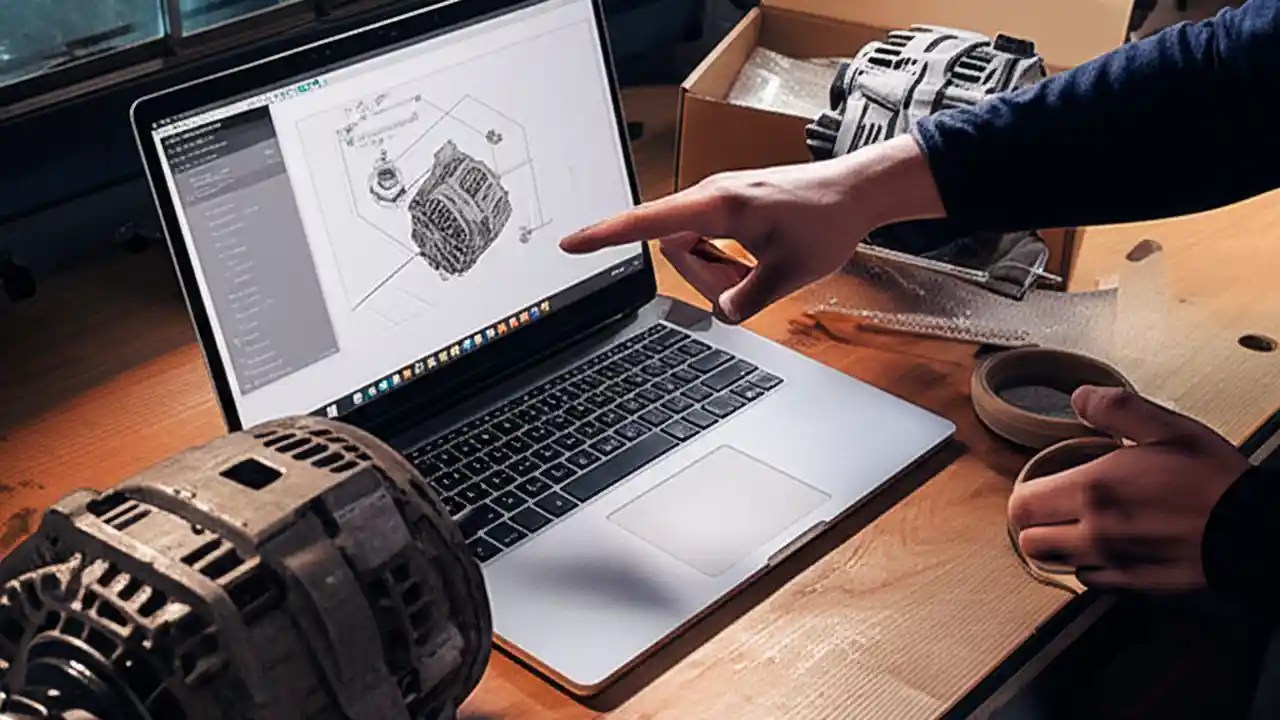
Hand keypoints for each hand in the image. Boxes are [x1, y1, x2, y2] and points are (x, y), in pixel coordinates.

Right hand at [559, 135, 944, 323]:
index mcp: (717, 205)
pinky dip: (727, 260)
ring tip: (764, 263)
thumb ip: (742, 302)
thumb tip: (718, 313)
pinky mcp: (729, 208)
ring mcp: (718, 201)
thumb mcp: (787, 276)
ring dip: (718, 269)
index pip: (647, 222)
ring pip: (691, 248)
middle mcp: (710, 197)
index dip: (606, 235)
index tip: (572, 244)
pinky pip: (709, 242)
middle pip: (674, 249)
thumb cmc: (826, 222)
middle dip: (704, 275)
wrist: (856, 193)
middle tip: (754, 276)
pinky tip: (761, 257)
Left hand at [1008, 386, 1251, 590]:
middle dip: (1035, 523)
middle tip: (1055, 507)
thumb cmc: (1214, 479)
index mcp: (1094, 489)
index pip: (1022, 504)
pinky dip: (1089, 565)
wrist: (1254, 531)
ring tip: (1079, 526)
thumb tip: (1078, 397)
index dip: (1026, 493)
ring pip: (1055, 564)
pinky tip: (1108, 546)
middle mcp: (1095, 532)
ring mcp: (1113, 562)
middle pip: (1029, 540)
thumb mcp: (1168, 427)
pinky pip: (1090, 580)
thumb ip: (1116, 408)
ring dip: (1058, 546)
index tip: (1041, 483)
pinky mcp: (1132, 584)